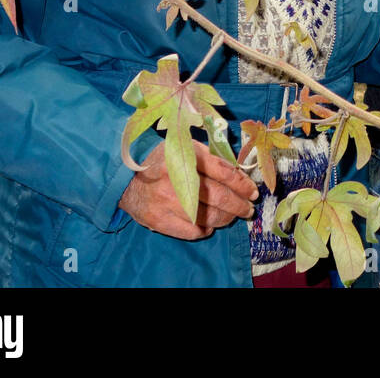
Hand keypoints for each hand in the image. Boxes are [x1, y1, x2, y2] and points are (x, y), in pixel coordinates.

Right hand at [119, 141, 256, 239]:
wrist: (126, 178)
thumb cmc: (164, 161)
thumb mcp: (187, 148)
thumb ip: (212, 158)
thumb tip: (240, 174)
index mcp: (187, 156)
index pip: (224, 172)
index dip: (243, 184)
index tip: (253, 191)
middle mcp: (177, 179)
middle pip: (219, 197)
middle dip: (239, 205)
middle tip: (248, 209)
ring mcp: (166, 202)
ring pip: (208, 217)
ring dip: (226, 218)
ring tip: (232, 216)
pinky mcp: (158, 220)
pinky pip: (191, 231)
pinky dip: (205, 230)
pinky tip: (209, 226)